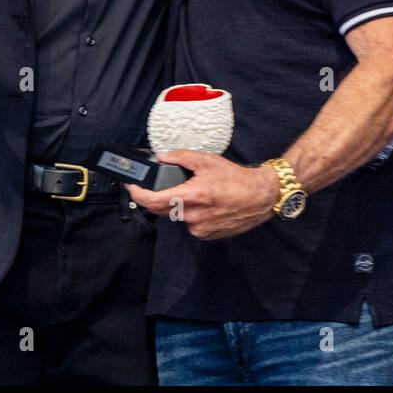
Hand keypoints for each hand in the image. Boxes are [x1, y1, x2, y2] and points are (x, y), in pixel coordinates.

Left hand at [126, 150, 278, 239]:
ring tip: (194, 193)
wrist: (260, 197)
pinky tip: (204, 205)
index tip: (132, 188)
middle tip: (160, 186)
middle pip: (160, 210)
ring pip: (176, 216)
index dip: (138, 195)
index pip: (153, 201)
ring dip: (177, 205)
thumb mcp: (207, 160)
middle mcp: (193, 216)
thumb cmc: (236, 179)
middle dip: (155, 198)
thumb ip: (181, 157)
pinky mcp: (206, 235)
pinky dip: (190, 214)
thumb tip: (162, 157)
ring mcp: (200, 228)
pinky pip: (189, 224)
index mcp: (192, 196)